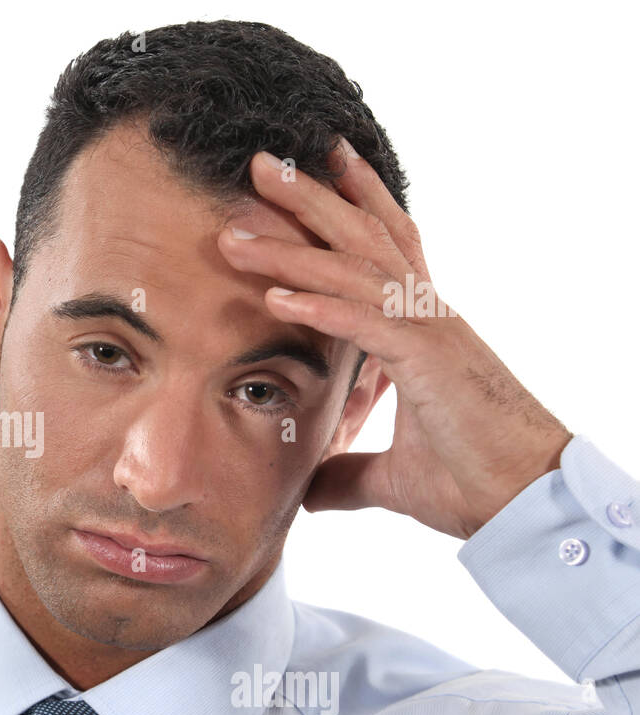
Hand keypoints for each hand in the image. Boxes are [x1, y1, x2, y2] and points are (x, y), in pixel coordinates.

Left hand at [217, 138, 572, 539]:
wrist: (530, 502)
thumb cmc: (476, 483)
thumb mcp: (395, 479)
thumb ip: (350, 475)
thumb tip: (311, 493)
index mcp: (424, 328)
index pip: (388, 248)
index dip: (358, 202)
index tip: (324, 162)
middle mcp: (428, 316)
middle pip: (362, 239)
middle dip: (311, 198)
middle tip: (260, 163)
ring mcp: (431, 333)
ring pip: (354, 271)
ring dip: (291, 249)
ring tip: (235, 231)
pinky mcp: (429, 363)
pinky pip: (366, 324)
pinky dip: (320, 308)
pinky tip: (275, 298)